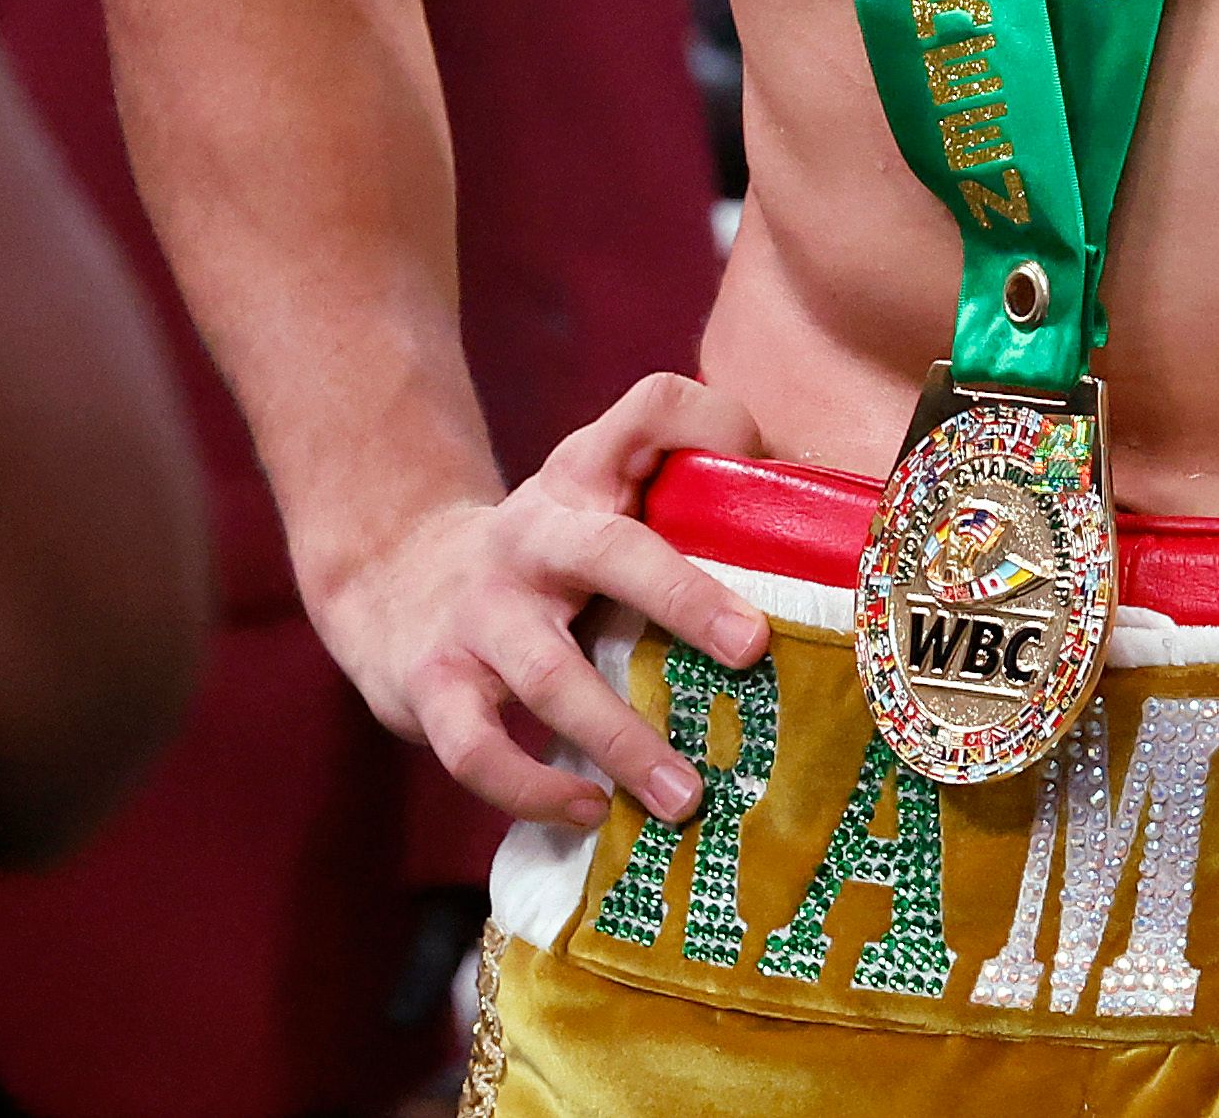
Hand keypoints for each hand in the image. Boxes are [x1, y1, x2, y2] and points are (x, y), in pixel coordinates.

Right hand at [314, 371, 773, 827]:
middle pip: (609, 552)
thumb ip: (686, 514)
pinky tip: (589, 810)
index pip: (649, 408)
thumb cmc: (548, 560)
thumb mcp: (603, 510)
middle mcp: (533, 535)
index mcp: (586, 477)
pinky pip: (477, 748)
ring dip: (621, 740)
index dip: (709, 420)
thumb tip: (825, 548)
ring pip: (547, 674)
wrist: (394, 582)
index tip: (762, 456)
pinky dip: (533, 789)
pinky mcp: (432, 684)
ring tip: (687, 796)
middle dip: (682, 597)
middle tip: (752, 648)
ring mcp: (478, 612)